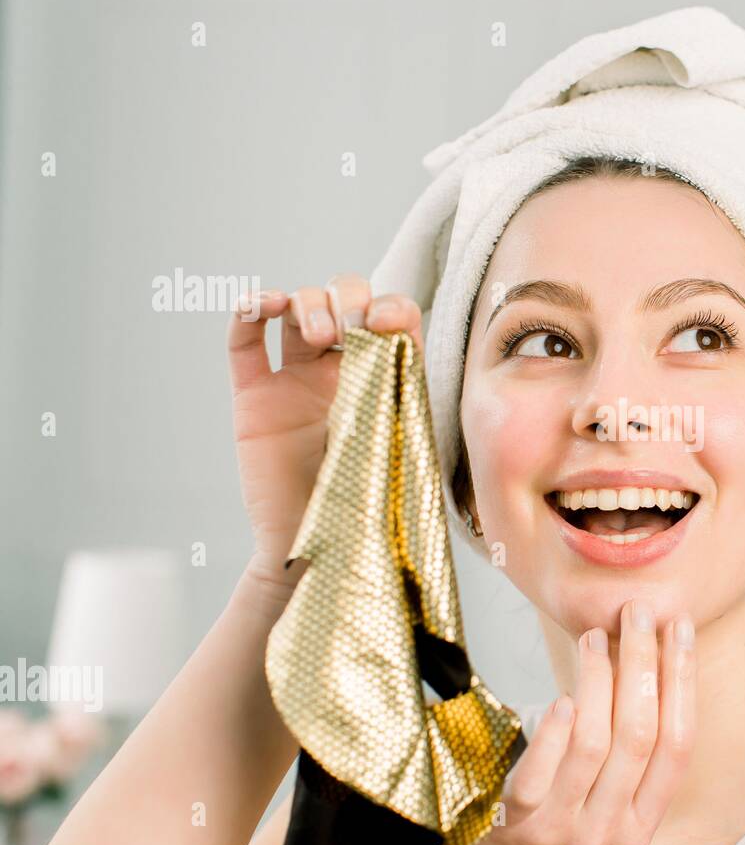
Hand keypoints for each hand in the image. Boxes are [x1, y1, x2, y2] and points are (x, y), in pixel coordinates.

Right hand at [226, 274, 422, 593]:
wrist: (321, 545)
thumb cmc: (370, 500)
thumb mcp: (397, 436)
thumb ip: (401, 383)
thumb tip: (401, 324)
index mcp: (386, 376)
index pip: (390, 315)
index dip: (389, 305)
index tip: (387, 322)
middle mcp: (342, 371)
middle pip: (342, 298)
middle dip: (348, 298)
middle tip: (352, 328)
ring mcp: (294, 379)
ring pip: (297, 308)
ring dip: (308, 303)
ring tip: (321, 334)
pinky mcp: (255, 395)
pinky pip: (244, 340)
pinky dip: (251, 308)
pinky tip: (266, 305)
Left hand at [456, 599, 696, 844]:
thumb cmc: (561, 811)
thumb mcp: (608, 794)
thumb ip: (632, 748)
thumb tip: (652, 653)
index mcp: (643, 822)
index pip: (678, 744)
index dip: (682, 681)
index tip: (681, 630)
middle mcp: (610, 831)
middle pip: (639, 734)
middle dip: (643, 663)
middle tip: (638, 614)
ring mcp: (565, 828)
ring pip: (595, 742)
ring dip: (598, 679)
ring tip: (594, 638)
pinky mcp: (521, 821)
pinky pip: (543, 767)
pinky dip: (556, 727)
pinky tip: (564, 695)